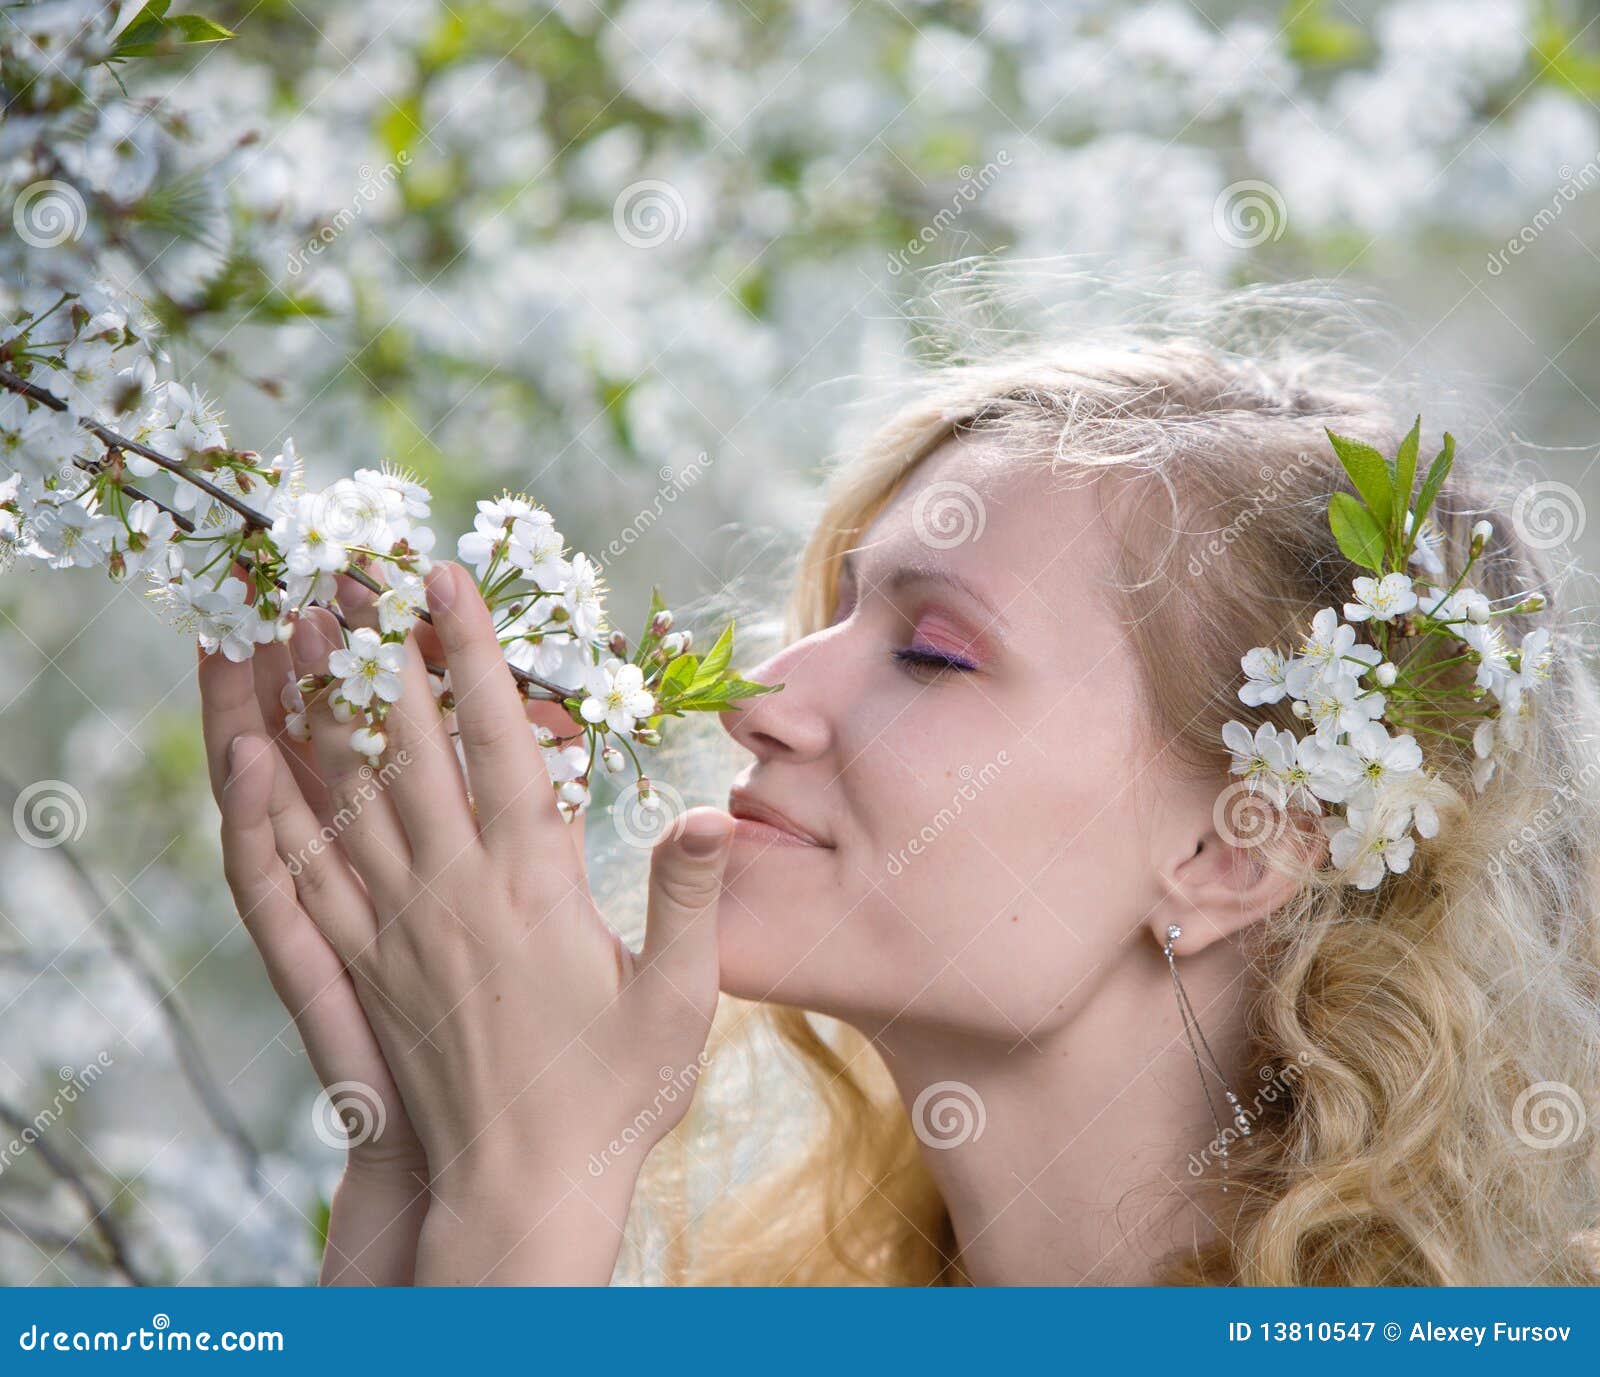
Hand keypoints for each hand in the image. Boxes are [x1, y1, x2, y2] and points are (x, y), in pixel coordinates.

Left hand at [225, 560, 733, 1280]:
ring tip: (297, 635)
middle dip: (378, 650)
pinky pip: (305, 875)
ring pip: (347, 795)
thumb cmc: (615, 1093)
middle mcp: (453, 891)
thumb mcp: (680, 1001)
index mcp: (534, 886)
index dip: (473, 652)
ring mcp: (397, 927)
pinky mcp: (365, 966)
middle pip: (407, 746)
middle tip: (350, 574)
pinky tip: (256, 763)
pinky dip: (277, 809)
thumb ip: (688, 901)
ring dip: (322, 707)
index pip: (500, 742)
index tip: (447, 579)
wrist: (522, 1185)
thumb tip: (705, 815)